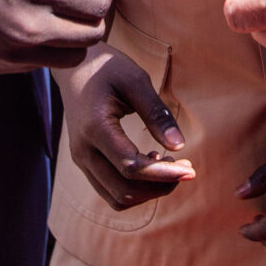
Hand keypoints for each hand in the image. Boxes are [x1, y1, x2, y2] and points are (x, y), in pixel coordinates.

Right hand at [0, 0, 117, 71]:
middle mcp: (29, 21)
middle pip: (95, 30)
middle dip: (98, 13)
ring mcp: (15, 49)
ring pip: (77, 53)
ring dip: (80, 34)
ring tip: (63, 14)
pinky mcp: (3, 66)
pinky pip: (48, 63)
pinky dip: (53, 47)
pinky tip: (36, 25)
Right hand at [60, 43, 192, 208]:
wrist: (74, 68)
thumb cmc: (107, 68)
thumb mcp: (135, 81)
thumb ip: (156, 113)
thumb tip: (179, 146)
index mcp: (95, 128)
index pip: (131, 168)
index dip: (163, 174)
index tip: (191, 170)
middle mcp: (83, 150)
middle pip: (124, 192)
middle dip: (159, 186)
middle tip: (185, 166)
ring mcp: (81, 159)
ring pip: (117, 198)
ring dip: (147, 191)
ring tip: (167, 164)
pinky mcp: (85, 162)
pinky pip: (110, 190)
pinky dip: (134, 187)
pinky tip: (149, 163)